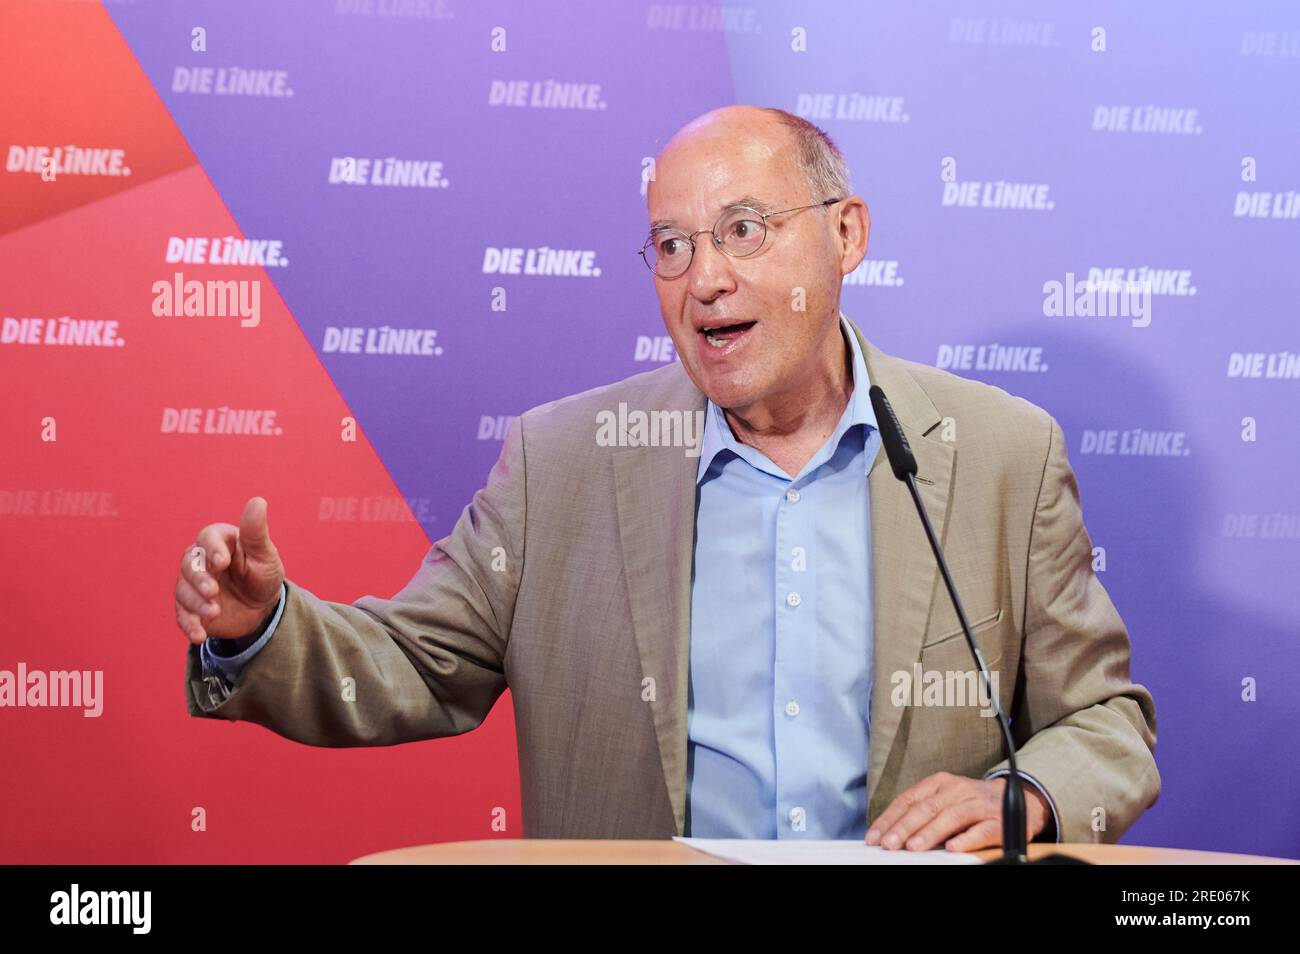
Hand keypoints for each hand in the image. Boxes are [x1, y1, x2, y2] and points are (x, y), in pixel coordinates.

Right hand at [174, 496, 284, 643]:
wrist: (262, 609)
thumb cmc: (263, 574)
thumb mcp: (265, 555)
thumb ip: (257, 532)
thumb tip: (258, 501)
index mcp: (219, 541)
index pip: (207, 537)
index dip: (212, 548)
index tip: (223, 561)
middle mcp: (201, 560)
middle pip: (188, 563)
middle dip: (199, 578)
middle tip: (213, 591)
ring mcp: (192, 585)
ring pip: (183, 589)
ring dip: (195, 602)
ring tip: (214, 612)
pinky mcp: (190, 608)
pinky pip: (182, 615)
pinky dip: (189, 624)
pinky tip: (199, 634)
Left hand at [865, 771, 1048, 851]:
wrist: (1017, 798)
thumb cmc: (970, 802)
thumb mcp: (943, 799)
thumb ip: (920, 812)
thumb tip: (890, 833)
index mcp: (939, 782)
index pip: (908, 800)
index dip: (890, 819)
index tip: (874, 837)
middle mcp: (958, 789)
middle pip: (927, 807)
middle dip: (905, 827)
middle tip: (890, 844)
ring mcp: (979, 804)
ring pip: (952, 816)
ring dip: (931, 833)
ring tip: (914, 847)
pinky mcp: (998, 821)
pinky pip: (981, 830)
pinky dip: (966, 839)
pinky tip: (953, 848)